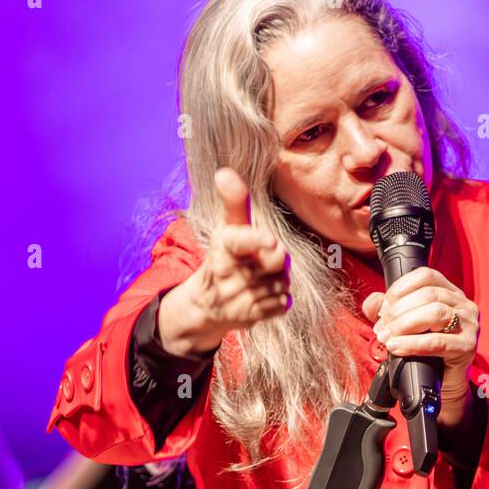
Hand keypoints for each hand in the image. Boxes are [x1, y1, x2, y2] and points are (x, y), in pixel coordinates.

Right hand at [157, 167, 290, 356]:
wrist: (208, 302)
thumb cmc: (226, 256)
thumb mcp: (228, 227)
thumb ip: (234, 201)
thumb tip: (224, 172)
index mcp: (222, 245)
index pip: (240, 239)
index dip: (256, 239)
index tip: (271, 240)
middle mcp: (225, 272)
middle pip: (275, 261)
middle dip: (280, 259)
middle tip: (269, 257)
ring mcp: (236, 298)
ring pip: (281, 283)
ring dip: (280, 280)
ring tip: (262, 277)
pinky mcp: (248, 317)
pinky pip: (281, 304)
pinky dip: (280, 300)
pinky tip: (265, 295)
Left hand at [360, 269, 478, 423]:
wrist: (442, 382)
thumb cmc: (425, 351)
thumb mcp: (404, 325)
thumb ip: (386, 310)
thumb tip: (372, 304)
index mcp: (449, 291)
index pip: (425, 276)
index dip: (400, 289)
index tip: (383, 309)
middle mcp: (462, 304)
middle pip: (428, 295)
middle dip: (398, 312)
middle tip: (381, 329)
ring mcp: (468, 324)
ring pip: (435, 313)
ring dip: (404, 325)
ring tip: (387, 339)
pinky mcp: (467, 346)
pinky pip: (438, 342)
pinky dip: (414, 344)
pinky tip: (398, 347)